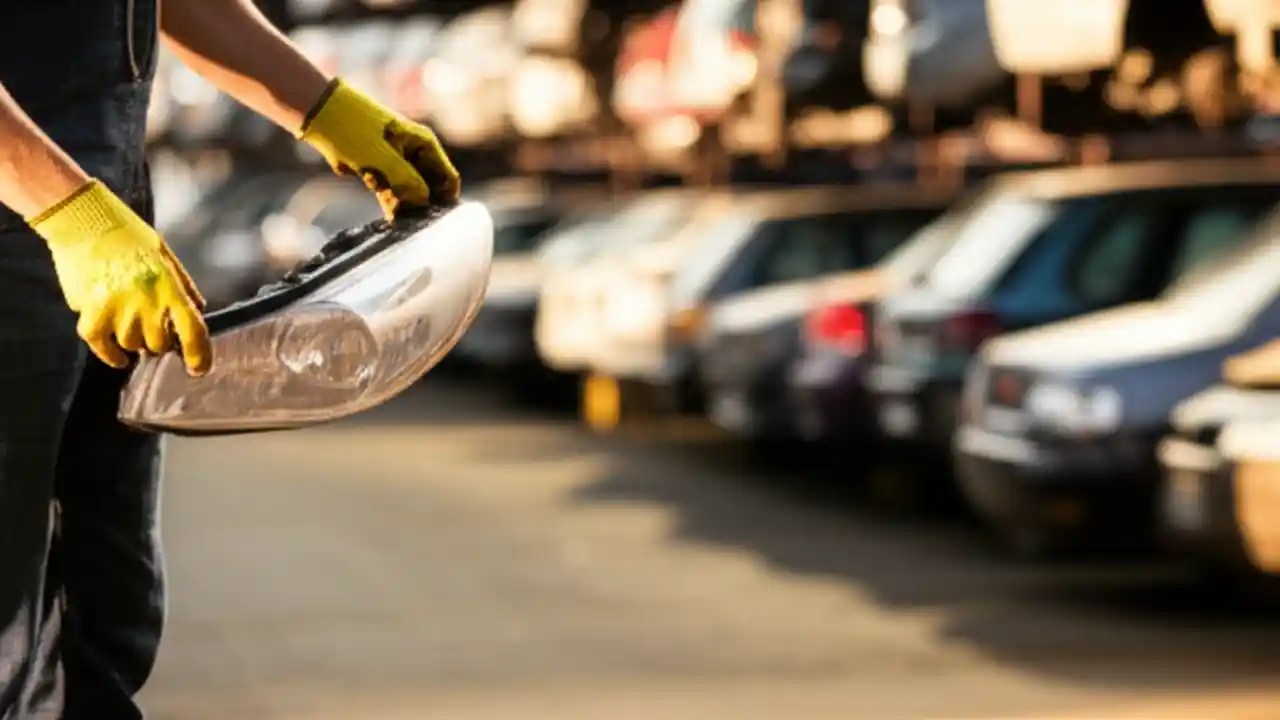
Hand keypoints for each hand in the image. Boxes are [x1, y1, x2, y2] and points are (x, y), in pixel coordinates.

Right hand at [28, 180, 211, 374]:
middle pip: (160, 345)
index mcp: (169, 287)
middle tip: (154, 328)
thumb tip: (199, 310)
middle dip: (161, 341)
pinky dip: (110, 354)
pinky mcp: (89, 312)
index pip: (193, 330)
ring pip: (132, 346)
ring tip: (131, 324)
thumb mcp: (166, 254)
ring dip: (134, 341)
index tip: (198, 369)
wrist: (82, 219)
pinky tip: (117, 355)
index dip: (200, 355)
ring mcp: (117, 309)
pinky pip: (102, 347)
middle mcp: (146, 302)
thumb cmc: (127, 234)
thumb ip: (183, 285)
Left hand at [299, 79, 460, 220]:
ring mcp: (397, 161)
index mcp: (423, 143)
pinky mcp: (379, 170)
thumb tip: (424, 201)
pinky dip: (391, 204)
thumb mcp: (378, 154)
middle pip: (431, 188)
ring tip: (399, 223)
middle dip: (424, 207)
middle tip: (413, 224)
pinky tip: (389, 218)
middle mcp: (414, 152)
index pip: (448, 178)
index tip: (434, 219)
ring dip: (406, 208)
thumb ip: (404, 178)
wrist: (317, 113)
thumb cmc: (351, 127)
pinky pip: (392, 192)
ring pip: (411, 192)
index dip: (445, 200)